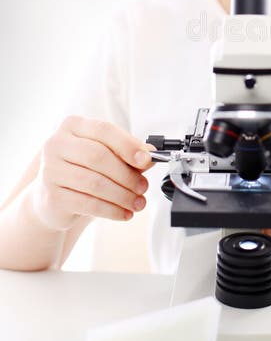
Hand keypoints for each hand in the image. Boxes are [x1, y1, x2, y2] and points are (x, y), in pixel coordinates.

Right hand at [31, 115, 155, 231]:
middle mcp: (57, 144)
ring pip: (94, 182)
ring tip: (137, 202)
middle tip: (143, 186)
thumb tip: (150, 155)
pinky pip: (88, 203)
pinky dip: (111, 210)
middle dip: (127, 174)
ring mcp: (50, 170)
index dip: (128, 145)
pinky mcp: (51, 196)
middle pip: (98, 156)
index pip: (104, 130)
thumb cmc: (84, 170)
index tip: (147, 159)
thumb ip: (128, 153)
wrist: (54, 197)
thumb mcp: (106, 156)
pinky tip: (124, 213)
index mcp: (73, 126)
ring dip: (122, 195)